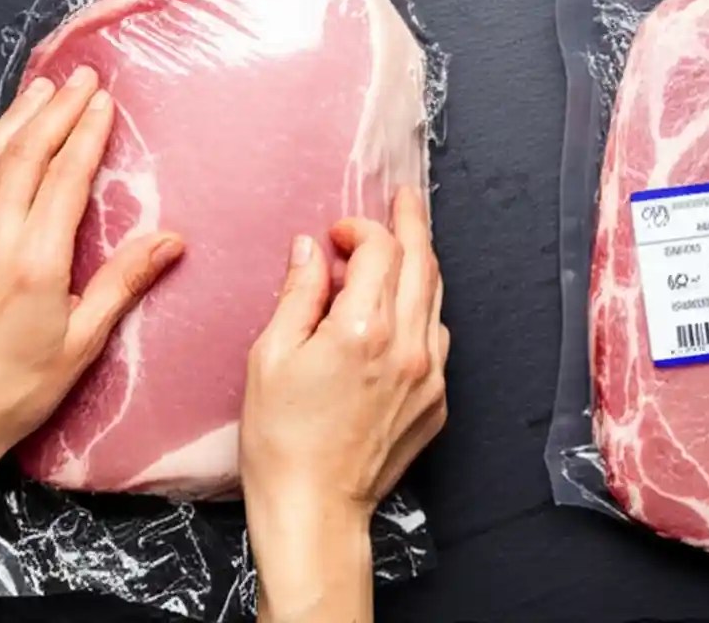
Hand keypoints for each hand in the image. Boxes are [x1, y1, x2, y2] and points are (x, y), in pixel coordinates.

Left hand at [0, 66, 183, 490]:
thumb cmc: (16, 391)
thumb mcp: (83, 343)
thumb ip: (123, 282)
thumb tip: (171, 240)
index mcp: (33, 262)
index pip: (64, 176)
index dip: (86, 132)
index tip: (103, 101)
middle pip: (23, 155)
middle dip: (55, 110)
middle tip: (79, 78)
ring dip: (13, 121)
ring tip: (39, 93)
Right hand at [240, 187, 448, 621]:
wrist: (315, 509)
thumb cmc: (280, 439)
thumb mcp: (270, 356)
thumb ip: (297, 294)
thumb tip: (311, 250)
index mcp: (363, 329)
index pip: (382, 249)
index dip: (361, 229)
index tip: (337, 235)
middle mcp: (408, 347)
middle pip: (424, 263)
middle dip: (412, 224)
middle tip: (404, 199)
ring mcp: (431, 377)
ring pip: (437, 300)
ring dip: (419, 268)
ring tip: (398, 253)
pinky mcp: (438, 403)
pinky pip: (437, 340)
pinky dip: (420, 314)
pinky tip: (396, 318)